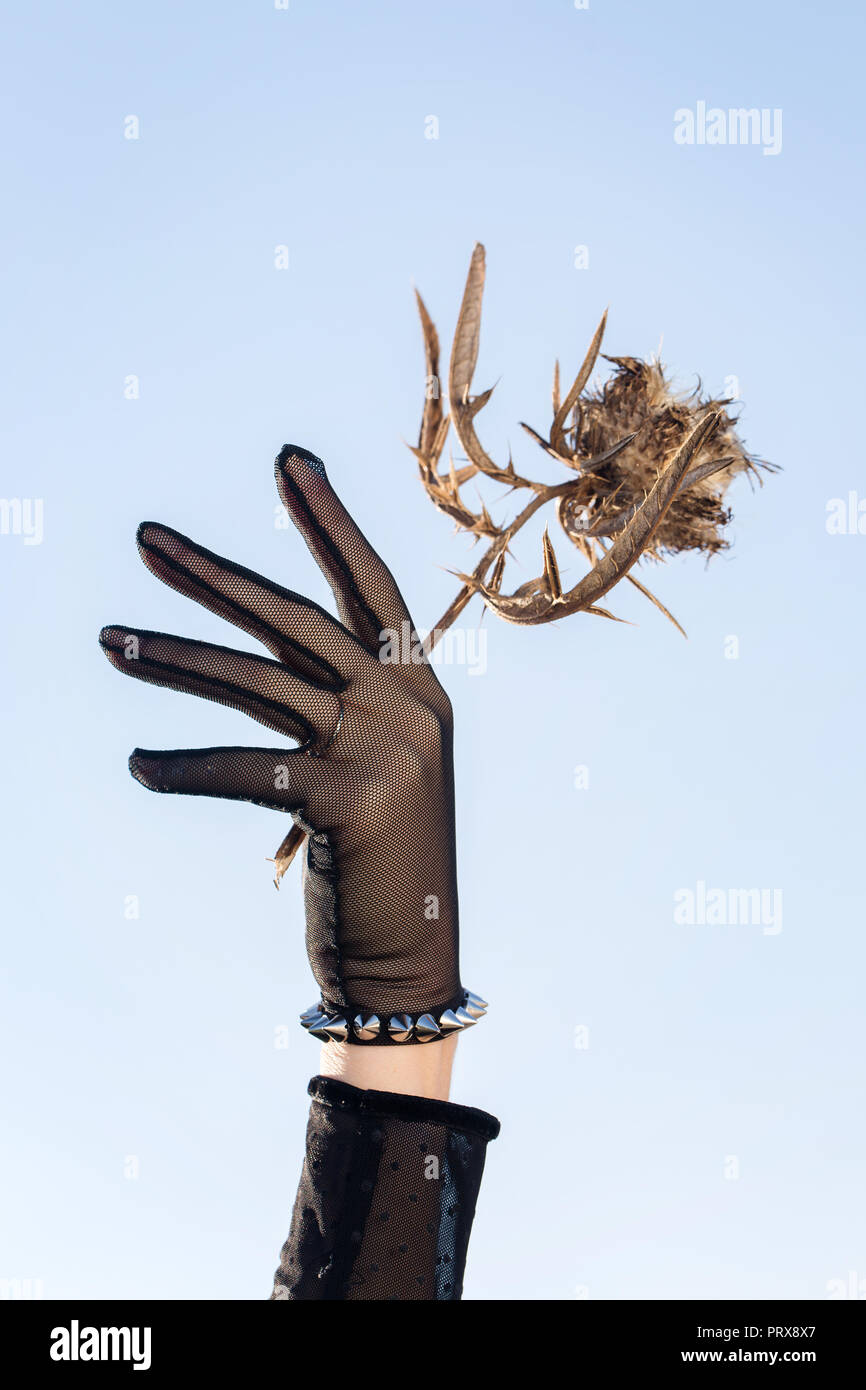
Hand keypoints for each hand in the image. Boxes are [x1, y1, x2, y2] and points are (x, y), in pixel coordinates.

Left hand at [100, 445, 468, 1041]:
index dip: (329, 522)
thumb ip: (340, 712)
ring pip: (257, 682)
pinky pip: (243, 767)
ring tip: (109, 641)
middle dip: (214, 576)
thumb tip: (261, 661)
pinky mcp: (347, 799)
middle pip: (295, 619)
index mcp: (421, 690)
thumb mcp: (379, 773)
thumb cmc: (388, 867)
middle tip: (146, 537)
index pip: (370, 587)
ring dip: (174, 659)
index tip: (288, 462)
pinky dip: (185, 766)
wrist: (414, 962)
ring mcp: (382, 748)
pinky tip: (140, 765)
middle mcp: (407, 706)